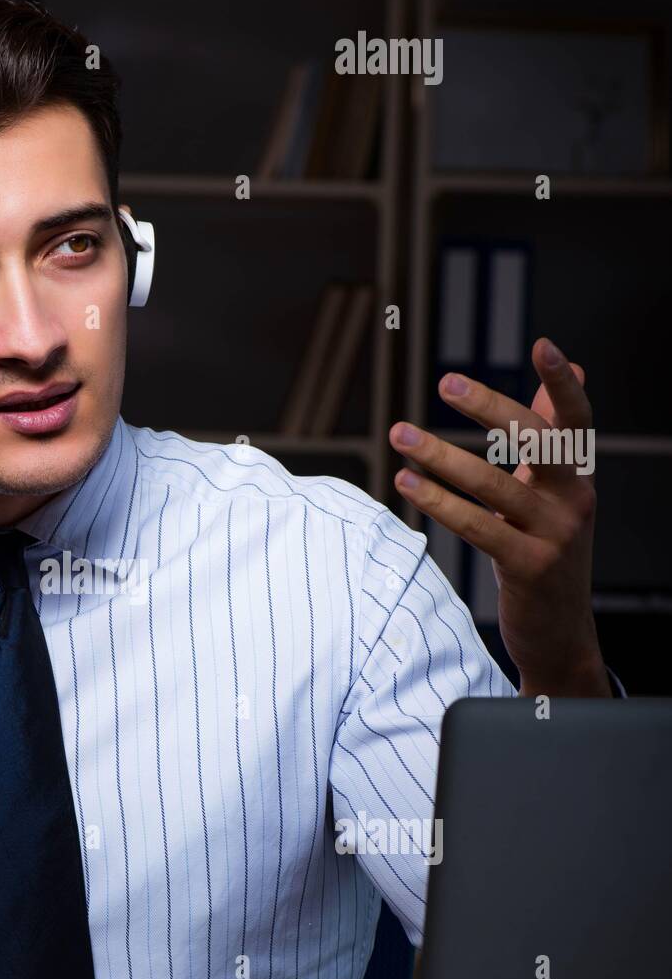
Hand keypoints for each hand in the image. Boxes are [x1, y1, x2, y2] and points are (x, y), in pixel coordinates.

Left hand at [388, 337, 609, 697]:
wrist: (560, 634)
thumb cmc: (546, 555)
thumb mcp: (554, 496)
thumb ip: (553, 436)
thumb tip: (573, 367)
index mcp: (577, 478)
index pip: (576, 422)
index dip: (563, 384)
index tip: (543, 345)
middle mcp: (573, 501)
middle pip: (535, 442)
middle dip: (488, 409)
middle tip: (444, 382)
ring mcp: (553, 535)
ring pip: (492, 484)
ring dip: (440, 456)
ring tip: (400, 434)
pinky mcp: (528, 567)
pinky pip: (476, 527)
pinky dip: (438, 502)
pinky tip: (407, 483)